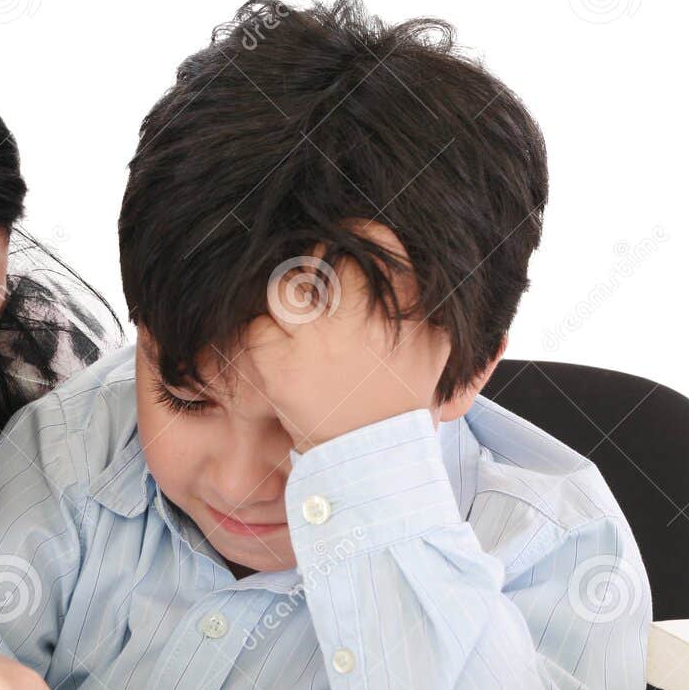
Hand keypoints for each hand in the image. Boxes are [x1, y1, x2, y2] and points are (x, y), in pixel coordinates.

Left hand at [244, 245, 450, 452]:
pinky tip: (276, 353)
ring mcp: (316, 339)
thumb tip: (419, 255)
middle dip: (311, 273)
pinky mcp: (280, 365)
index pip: (368, 236)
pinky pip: (254, 328)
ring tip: (294, 328)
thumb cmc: (402, 395)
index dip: (350, 238)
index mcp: (399, 300)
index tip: (341, 256)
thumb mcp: (433, 341)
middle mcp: (358, 314)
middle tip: (314, 300)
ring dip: (283, 304)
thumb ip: (424, 296)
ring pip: (281, 288)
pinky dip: (259, 338)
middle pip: (317, 256)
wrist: (377, 453)